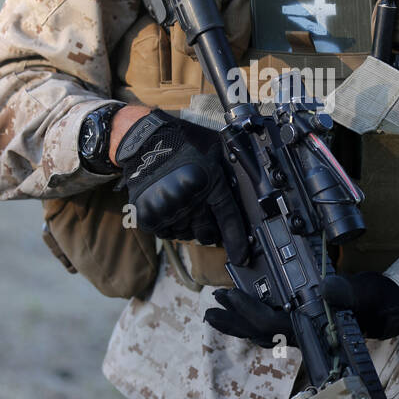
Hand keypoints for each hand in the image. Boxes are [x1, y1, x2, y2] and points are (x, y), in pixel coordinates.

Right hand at [116, 111, 248, 263]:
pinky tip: (169, 206)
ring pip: (186, 235)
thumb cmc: (183, 143)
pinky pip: (166, 233)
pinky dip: (170, 224)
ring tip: (183, 203)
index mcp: (208, 182)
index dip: (237, 241)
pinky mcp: (148, 216)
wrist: (145, 140)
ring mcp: (166, 209)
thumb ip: (230, 171)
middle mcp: (187, 199)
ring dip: (188, 225)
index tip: (242, 258)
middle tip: (204, 214)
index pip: (228, 219)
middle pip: (207, 233)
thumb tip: (253, 189)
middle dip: (209, 229)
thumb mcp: (216, 150)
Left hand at [203, 271, 398, 346]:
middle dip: (233, 321)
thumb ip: (343, 293)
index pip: (271, 325)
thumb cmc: (371, 303)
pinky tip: (240, 308)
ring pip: (260, 331)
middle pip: (258, 333)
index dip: (247, 311)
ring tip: (215, 311)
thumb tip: (324, 289)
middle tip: (210, 309)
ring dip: (237, 321)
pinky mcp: (299, 323)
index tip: (228, 296)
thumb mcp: (360, 294)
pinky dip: (251, 315)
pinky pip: (269, 323)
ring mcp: (299, 329)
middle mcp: (300, 332)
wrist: (383, 309)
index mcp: (310, 328)